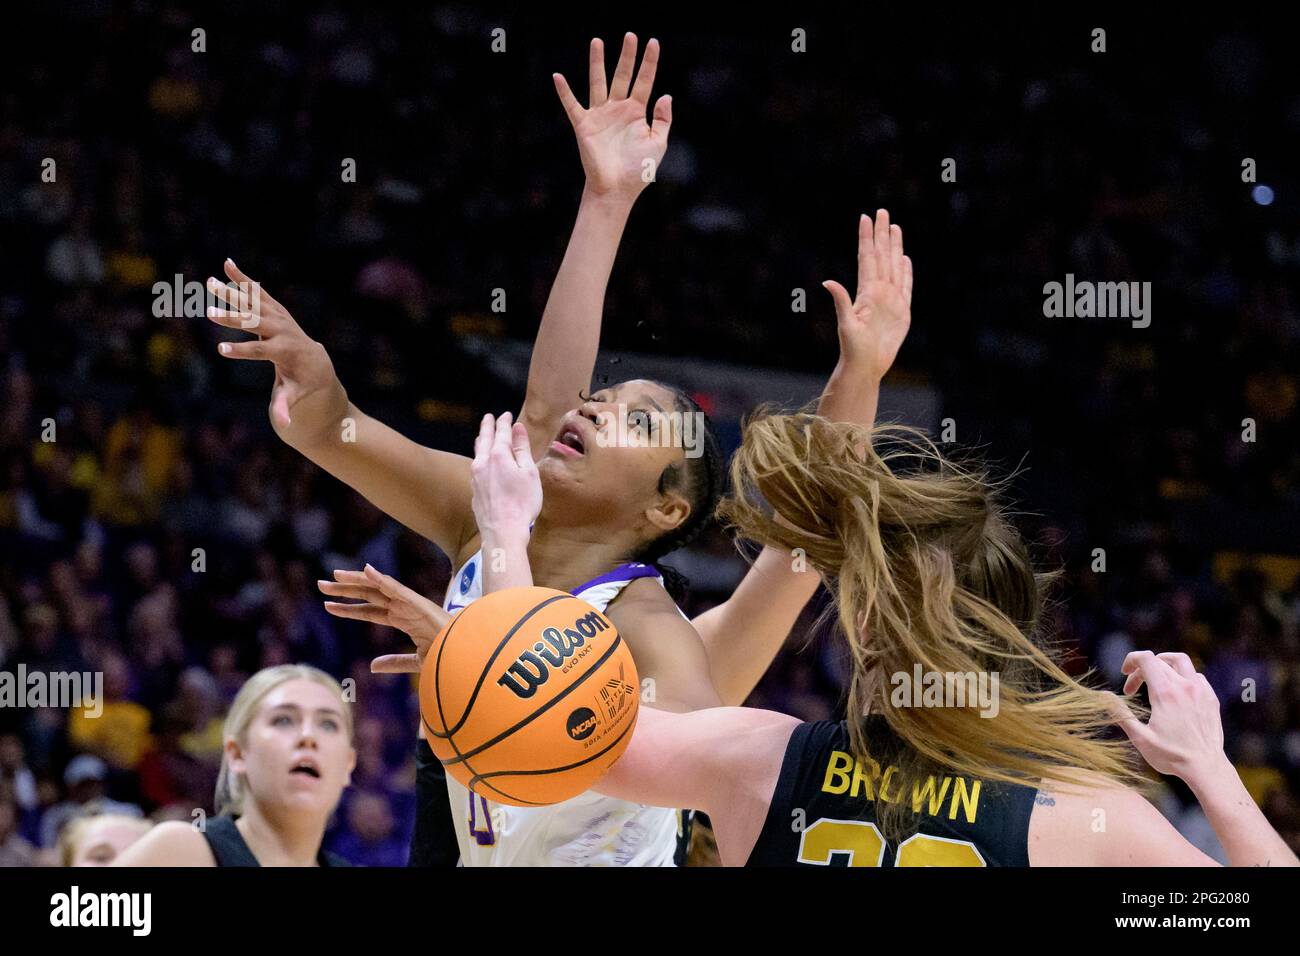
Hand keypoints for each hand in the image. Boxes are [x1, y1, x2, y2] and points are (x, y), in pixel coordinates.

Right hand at [205, 259, 344, 439]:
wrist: (317, 362)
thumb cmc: (302, 383)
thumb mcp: (295, 396)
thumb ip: (287, 406)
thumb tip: (284, 425)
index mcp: (285, 351)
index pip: (261, 351)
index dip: (242, 352)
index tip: (220, 351)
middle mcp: (283, 330)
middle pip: (255, 322)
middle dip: (232, 319)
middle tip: (208, 313)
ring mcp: (280, 317)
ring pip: (254, 302)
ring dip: (232, 292)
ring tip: (210, 281)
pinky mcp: (275, 309)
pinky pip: (258, 292)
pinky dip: (243, 278)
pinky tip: (227, 263)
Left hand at [318, 564, 451, 673]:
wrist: (467, 656)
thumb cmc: (449, 656)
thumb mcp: (416, 661)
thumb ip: (395, 662)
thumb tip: (372, 666)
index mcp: (403, 619)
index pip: (370, 611)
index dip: (348, 609)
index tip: (327, 606)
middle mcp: (404, 608)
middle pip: (368, 596)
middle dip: (345, 590)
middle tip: (321, 585)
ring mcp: (410, 604)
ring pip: (377, 589)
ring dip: (355, 582)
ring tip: (332, 576)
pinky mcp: (419, 604)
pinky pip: (398, 589)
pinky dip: (382, 579)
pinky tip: (366, 571)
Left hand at [471, 412, 542, 539]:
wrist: (502, 531)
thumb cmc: (522, 503)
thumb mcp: (529, 473)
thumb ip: (522, 449)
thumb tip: (518, 428)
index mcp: (499, 456)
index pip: (501, 433)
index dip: (504, 422)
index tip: (506, 415)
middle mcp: (483, 463)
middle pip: (484, 439)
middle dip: (487, 427)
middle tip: (489, 417)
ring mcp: (475, 478)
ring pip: (477, 454)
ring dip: (480, 442)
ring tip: (482, 436)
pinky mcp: (474, 491)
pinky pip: (476, 469)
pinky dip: (480, 460)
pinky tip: (482, 464)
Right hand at [553, 34, 670, 202]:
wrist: (617, 189)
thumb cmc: (639, 170)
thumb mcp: (658, 144)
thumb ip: (663, 120)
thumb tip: (666, 94)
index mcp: (637, 112)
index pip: (644, 81)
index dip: (649, 63)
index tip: (653, 43)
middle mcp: (618, 109)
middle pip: (622, 76)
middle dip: (626, 56)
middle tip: (630, 35)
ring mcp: (600, 115)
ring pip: (598, 83)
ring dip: (597, 63)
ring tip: (597, 41)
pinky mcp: (584, 125)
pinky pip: (572, 105)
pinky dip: (564, 92)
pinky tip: (558, 77)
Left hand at [822, 209, 913, 382]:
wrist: (866, 366)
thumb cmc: (853, 349)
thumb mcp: (846, 325)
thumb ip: (841, 302)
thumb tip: (827, 282)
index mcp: (866, 292)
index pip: (867, 258)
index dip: (866, 237)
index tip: (865, 217)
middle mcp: (878, 292)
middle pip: (881, 256)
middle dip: (882, 234)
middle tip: (882, 211)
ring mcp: (891, 300)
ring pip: (894, 266)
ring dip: (894, 247)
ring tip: (895, 227)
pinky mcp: (902, 311)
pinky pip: (906, 286)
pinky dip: (906, 271)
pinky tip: (904, 258)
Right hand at [1114, 651, 1227, 783]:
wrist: (1207, 768)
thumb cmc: (1171, 756)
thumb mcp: (1140, 737)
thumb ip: (1121, 713)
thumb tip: (1103, 696)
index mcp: (1165, 693)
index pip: (1146, 659)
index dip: (1131, 660)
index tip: (1124, 673)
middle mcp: (1185, 686)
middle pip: (1158, 661)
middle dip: (1140, 670)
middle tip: (1131, 690)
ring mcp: (1201, 691)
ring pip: (1180, 661)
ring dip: (1163, 664)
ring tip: (1154, 677)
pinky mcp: (1211, 699)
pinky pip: (1196, 676)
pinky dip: (1182, 677)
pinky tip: (1176, 692)